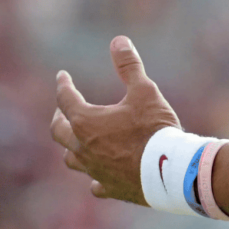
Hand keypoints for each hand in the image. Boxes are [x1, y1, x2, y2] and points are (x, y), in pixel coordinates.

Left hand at [51, 35, 181, 204]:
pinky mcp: (109, 187)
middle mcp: (83, 147)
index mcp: (86, 121)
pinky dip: (95, 175)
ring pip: (71, 158)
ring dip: (71, 147)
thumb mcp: (144, 91)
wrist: (169, 170)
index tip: (62, 76)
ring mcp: (94, 170)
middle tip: (61, 111)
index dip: (64, 84)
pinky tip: (99, 174)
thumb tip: (118, 40)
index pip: (66, 99)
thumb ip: (129, 66)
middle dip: (59, 117)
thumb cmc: (154, 127)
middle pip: (59, 132)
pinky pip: (95, 182)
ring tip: (76, 141)